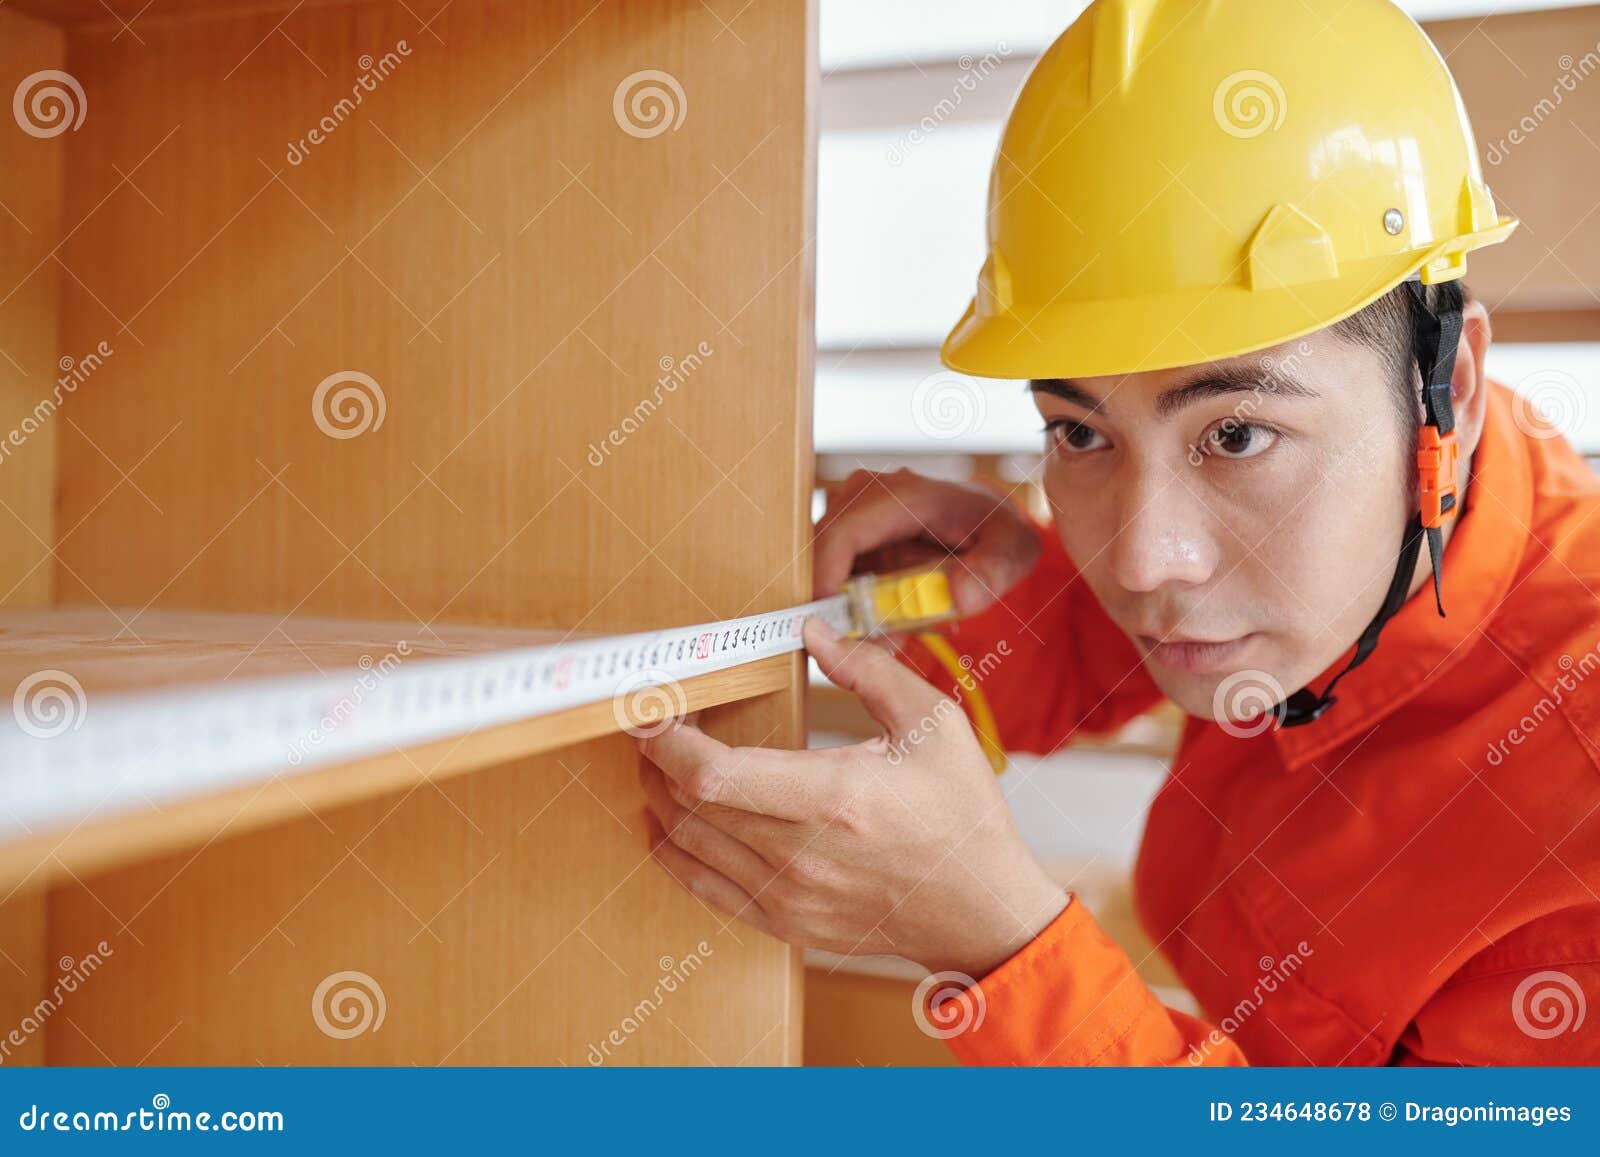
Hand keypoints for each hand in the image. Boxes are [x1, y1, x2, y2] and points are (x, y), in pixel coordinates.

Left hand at [637, 616, 1066, 977]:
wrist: (982, 912)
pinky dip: (674, 852)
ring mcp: (789, 896)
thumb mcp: (933, 725)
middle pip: (688, 805)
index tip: (649, 708)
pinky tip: (665, 824)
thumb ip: (868, 671)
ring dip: (660, 798)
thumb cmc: (962, 815)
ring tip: (659, 762)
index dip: (665, 739)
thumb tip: (812, 630)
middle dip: (656, 758)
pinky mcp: (785, 922)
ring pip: (687, 845)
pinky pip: (705, 888)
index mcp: (835, 798)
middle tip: (654, 722)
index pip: (713, 773)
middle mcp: (800, 853)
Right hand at [813, 468, 1041, 616]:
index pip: (840, 537)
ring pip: (827, 574)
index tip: (835, 631)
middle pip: (822, 558)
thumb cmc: (997, 530)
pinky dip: (859, 608)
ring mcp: (852, 513)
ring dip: (855, 612)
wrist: (987, 518)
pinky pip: (837, 578)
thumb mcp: (1013, 550)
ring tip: (901, 634)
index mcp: (902, 495)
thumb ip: (990, 574)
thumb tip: (956, 599)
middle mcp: (866, 495)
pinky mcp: (847, 534)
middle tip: (881, 646)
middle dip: (841, 609)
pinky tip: (895, 623)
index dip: (826, 585)